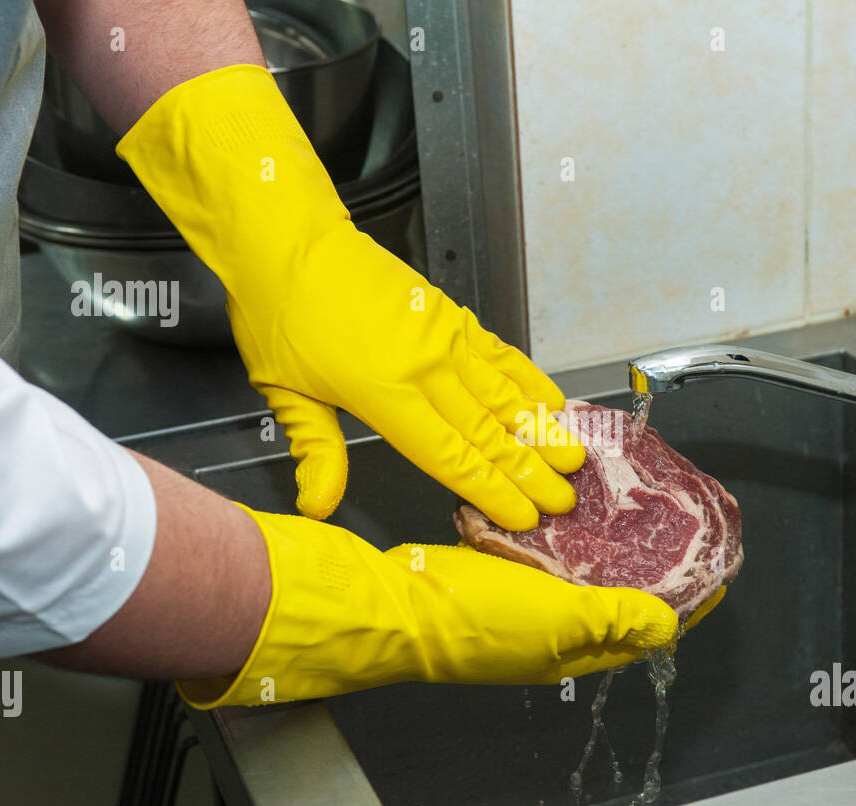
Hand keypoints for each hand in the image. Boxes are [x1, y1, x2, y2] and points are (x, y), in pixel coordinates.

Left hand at [117, 65, 582, 527]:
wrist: (289, 238)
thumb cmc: (280, 313)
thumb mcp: (283, 391)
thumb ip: (316, 449)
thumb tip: (319, 504)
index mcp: (384, 394)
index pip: (451, 456)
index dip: (493, 491)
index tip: (523, 516)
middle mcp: (425, 366)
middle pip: (489, 431)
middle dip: (530, 471)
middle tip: (564, 501)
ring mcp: (444, 336)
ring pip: (504, 394)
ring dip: (542, 430)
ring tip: (575, 458)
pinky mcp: (450, 313)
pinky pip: (500, 353)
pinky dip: (530, 379)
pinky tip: (553, 402)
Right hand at [177, 506, 679, 707]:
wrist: (393, 603)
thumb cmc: (468, 618)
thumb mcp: (556, 617)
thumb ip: (613, 617)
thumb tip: (668, 623)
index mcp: (573, 651)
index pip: (646, 631)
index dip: (685, 604)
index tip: (716, 577)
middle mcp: (551, 635)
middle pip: (617, 604)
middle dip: (652, 573)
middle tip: (679, 537)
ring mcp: (522, 606)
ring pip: (579, 576)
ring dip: (607, 551)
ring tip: (633, 515)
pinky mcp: (494, 579)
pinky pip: (540, 557)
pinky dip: (560, 536)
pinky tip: (566, 507)